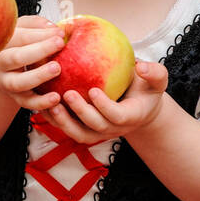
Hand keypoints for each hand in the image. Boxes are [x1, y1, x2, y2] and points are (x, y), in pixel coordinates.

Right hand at [0, 15, 68, 111]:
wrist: (2, 72)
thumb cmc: (18, 47)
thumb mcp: (23, 30)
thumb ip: (37, 25)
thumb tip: (53, 28)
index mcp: (3, 44)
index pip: (19, 37)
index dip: (39, 34)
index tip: (59, 32)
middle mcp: (1, 64)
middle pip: (16, 58)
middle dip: (39, 50)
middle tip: (60, 43)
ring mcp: (7, 83)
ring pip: (19, 83)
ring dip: (38, 76)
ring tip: (57, 68)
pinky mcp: (16, 98)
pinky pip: (27, 103)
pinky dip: (41, 102)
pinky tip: (56, 98)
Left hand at [41, 60, 169, 144]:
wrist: (137, 108)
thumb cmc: (145, 89)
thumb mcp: (157, 81)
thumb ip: (155, 73)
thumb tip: (141, 66)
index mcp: (130, 117)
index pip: (116, 116)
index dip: (104, 107)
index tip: (93, 90)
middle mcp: (113, 129)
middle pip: (94, 127)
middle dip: (80, 112)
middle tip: (67, 94)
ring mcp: (97, 132)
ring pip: (78, 134)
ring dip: (63, 122)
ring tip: (50, 104)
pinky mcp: (84, 130)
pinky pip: (67, 128)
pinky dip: (54, 119)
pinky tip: (42, 102)